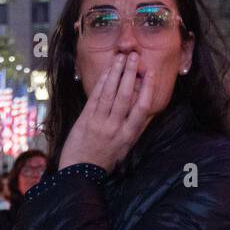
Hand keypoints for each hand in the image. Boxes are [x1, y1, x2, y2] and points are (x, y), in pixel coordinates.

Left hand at [57, 52, 155, 171]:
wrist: (80, 173)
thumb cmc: (104, 160)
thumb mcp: (125, 147)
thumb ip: (135, 128)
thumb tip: (147, 110)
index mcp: (128, 135)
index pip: (142, 109)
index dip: (147, 89)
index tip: (150, 73)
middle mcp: (115, 128)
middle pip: (125, 96)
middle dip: (130, 74)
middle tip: (134, 56)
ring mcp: (99, 123)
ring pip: (109, 93)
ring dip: (115, 73)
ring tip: (121, 57)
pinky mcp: (85, 120)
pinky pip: (95, 97)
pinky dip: (101, 82)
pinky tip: (106, 71)